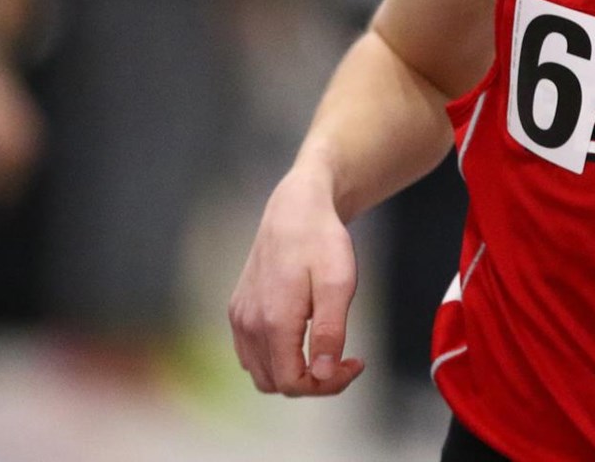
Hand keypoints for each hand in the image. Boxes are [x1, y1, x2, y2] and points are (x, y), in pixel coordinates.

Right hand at [229, 169, 365, 395]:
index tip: (355, 362)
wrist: (295, 208)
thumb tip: (323, 374)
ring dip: (294, 372)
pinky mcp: (238, 310)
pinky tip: (303, 338)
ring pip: (261, 372)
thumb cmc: (321, 241)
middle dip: (313, 382)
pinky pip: (251, 354)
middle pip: (276, 383)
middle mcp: (249, 324)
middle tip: (345, 359)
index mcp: (273, 321)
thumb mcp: (339, 283)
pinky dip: (276, 359)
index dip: (327, 385)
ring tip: (326, 349)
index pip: (293, 383)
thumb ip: (330, 331)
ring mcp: (239, 318)